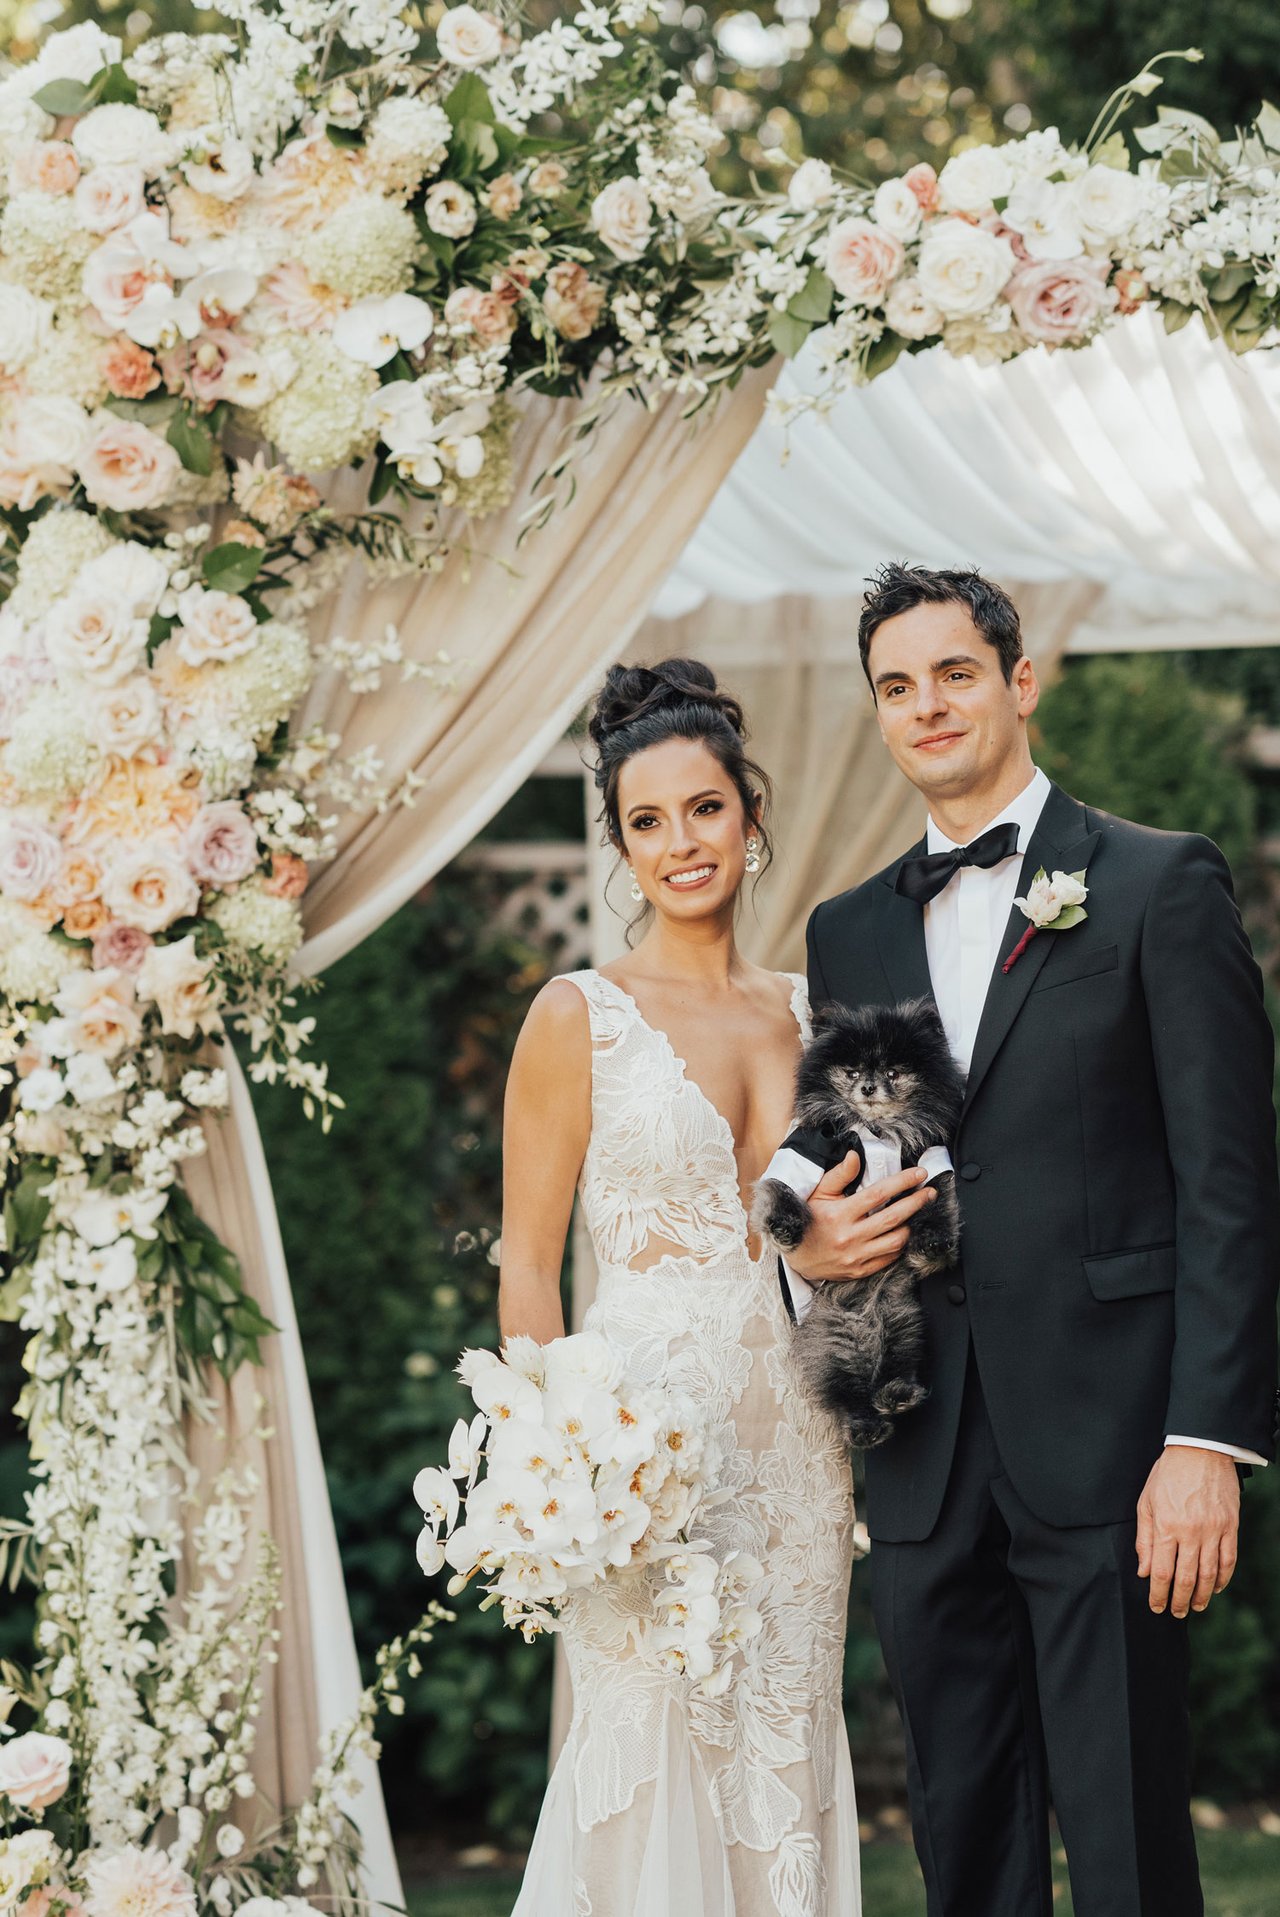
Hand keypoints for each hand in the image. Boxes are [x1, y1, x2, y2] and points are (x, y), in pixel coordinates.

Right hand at [790, 1151, 936, 1284]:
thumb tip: (855, 1155)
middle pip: (893, 1217)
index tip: (919, 1173)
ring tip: (917, 1213)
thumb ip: (839, 1175)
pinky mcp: (859, 1270)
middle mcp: (849, 1236)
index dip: (902, 1182)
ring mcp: (856, 1256)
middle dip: (916, 1202)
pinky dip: (900, 1245)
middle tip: (930, 1192)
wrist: (794, 1255)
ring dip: (911, 1225)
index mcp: (840, 1214)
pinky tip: (904, 1232)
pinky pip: (889, 1258)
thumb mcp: (818, 1193)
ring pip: (896, 1241)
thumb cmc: (807, 1218)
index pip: (879, 1194)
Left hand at [1136, 1446, 1239, 1617]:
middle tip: (1175, 1612)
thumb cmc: (1168, 1474)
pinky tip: (1217, 1587)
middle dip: (1179, 1601)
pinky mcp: (1230, 1527)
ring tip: (1196, 1607)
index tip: (1156, 1606)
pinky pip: (1228, 1560)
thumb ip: (1144, 1539)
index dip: (1158, 1594)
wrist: (1200, 1450)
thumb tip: (1144, 1571)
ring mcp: (1213, 1530)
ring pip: (1210, 1574)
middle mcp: (1191, 1532)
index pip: (1162, 1572)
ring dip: (1203, 1595)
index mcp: (1166, 1526)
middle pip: (1186, 1578)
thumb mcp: (1146, 1502)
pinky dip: (1223, 1578)